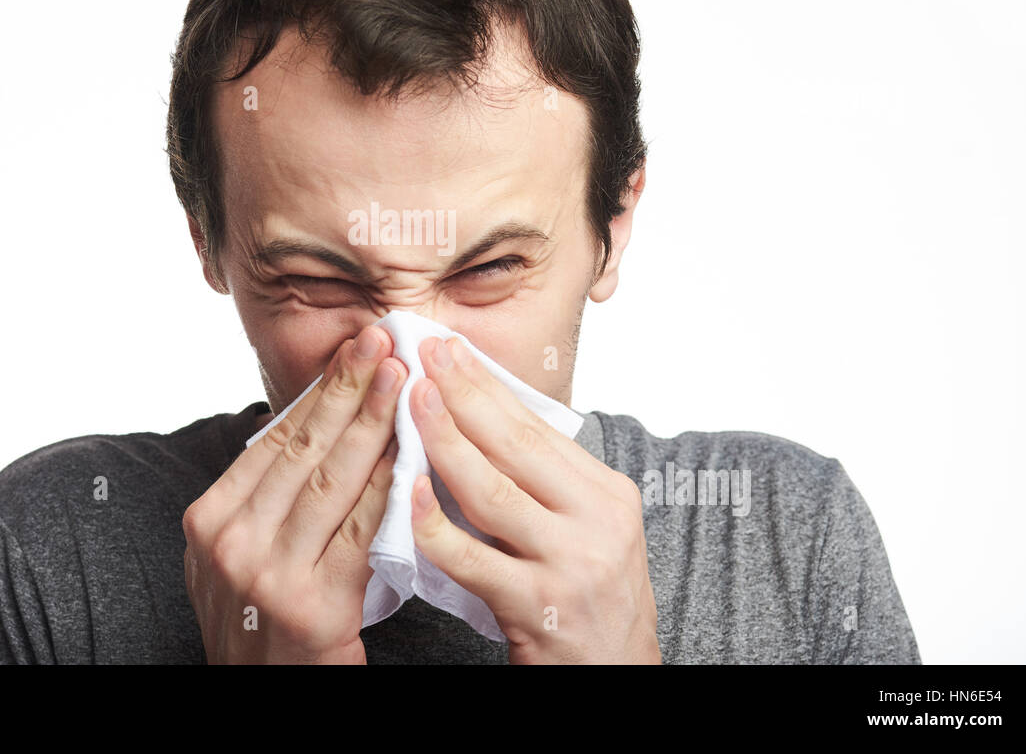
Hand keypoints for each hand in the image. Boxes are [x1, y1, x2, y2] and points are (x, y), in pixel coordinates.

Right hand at [182, 325, 406, 662]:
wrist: (261, 699)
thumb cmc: (265, 620)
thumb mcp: (242, 553)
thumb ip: (269, 496)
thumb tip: (324, 421)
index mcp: (208, 520)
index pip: (273, 440)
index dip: (319, 391)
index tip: (353, 349)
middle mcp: (228, 542)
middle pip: (301, 449)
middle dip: (347, 388)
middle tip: (382, 340)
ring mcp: (265, 574)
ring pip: (331, 481)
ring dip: (373, 422)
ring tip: (402, 376)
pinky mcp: (310, 606)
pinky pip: (360, 530)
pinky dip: (389, 485)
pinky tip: (412, 450)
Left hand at [408, 335, 660, 663]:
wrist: (616, 676)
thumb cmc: (589, 599)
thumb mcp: (586, 528)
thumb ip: (544, 481)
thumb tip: (479, 418)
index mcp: (607, 493)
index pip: (537, 427)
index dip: (487, 386)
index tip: (449, 349)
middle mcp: (596, 523)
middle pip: (516, 446)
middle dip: (464, 395)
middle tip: (424, 357)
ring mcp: (569, 564)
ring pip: (493, 493)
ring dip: (446, 443)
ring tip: (411, 403)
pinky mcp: (538, 609)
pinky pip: (473, 560)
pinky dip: (435, 525)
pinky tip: (408, 493)